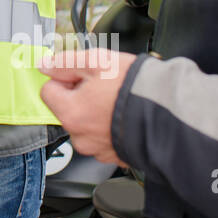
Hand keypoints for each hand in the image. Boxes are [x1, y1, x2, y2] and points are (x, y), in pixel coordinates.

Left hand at [38, 49, 137, 165]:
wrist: (172, 112)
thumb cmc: (136, 88)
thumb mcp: (96, 62)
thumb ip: (65, 63)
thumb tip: (45, 66)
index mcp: (71, 114)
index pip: (48, 91)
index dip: (64, 77)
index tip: (82, 73)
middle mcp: (81, 137)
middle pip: (68, 108)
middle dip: (80, 94)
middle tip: (104, 84)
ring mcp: (99, 150)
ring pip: (86, 123)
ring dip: (96, 110)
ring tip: (118, 99)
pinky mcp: (116, 155)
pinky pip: (103, 136)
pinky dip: (110, 125)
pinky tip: (125, 113)